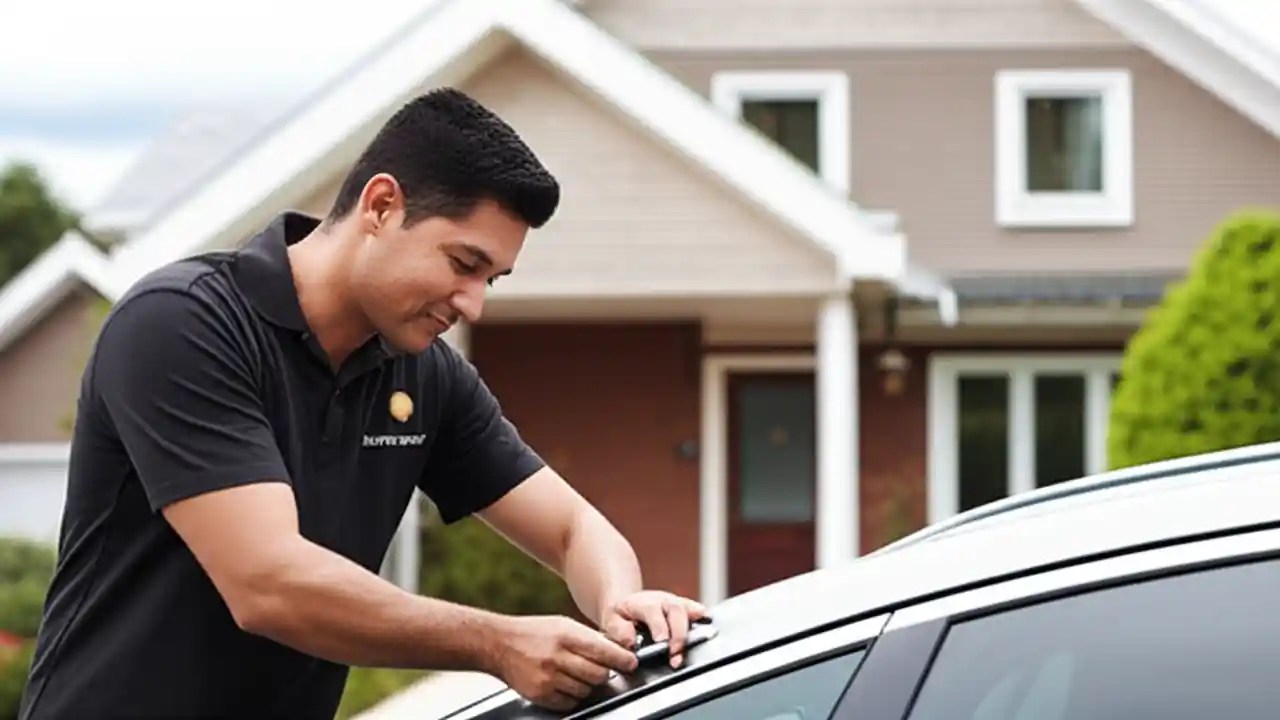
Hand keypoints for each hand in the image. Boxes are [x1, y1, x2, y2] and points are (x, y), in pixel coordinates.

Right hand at [493, 614, 638, 711]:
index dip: (622, 659)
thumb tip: (616, 650)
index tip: (631, 663)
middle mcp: (557, 657)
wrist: (498, 644)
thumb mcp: (562, 624)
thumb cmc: (533, 632)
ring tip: (576, 673)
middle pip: (598, 674)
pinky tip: (565, 683)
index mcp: (565, 635)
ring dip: (587, 685)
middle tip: (601, 668)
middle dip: (604, 673)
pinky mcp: (541, 695)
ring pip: (586, 690)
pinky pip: (570, 702)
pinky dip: (573, 695)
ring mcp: (548, 678)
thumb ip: (587, 637)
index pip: (603, 650)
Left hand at [600, 590, 708, 667]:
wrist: (628, 604)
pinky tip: (708, 620)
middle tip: (676, 654)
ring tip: (694, 645)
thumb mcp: (611, 621)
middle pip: (675, 611)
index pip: (652, 611)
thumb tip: (631, 642)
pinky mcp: (684, 607)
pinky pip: (695, 608)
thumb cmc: (620, 616)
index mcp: (641, 603)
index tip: (662, 642)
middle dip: (678, 634)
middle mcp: (660, 600)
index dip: (659, 626)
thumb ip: (619, 631)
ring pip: (687, 609)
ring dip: (692, 630)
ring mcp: (674, 602)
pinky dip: (702, 615)